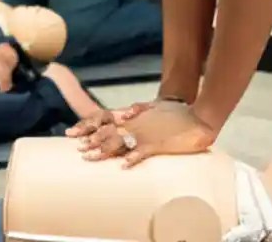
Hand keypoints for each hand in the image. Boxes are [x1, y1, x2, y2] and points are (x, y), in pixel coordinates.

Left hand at [72, 99, 216, 167]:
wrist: (199, 116)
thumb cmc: (178, 112)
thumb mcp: (155, 107)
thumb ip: (139, 109)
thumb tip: (124, 113)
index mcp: (134, 116)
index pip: (105, 119)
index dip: (88, 125)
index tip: (73, 132)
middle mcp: (136, 124)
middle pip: (108, 132)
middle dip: (91, 140)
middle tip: (77, 149)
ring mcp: (147, 134)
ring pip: (120, 142)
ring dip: (104, 150)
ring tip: (90, 158)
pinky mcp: (159, 144)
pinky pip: (143, 152)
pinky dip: (132, 158)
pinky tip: (123, 165)